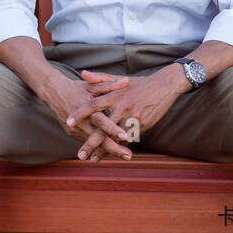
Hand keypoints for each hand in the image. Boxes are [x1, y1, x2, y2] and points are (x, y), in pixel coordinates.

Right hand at [42, 70, 132, 161]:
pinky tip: (114, 151)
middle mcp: (80, 121)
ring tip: (125, 156)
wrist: (53, 93)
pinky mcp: (72, 133)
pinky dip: (99, 147)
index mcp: (86, 108)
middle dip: (113, 149)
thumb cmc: (77, 87)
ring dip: (108, 150)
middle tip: (128, 156)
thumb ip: (109, 84)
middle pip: (97, 138)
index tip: (125, 137)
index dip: (112, 129)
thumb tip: (127, 81)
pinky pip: (88, 141)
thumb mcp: (93, 84)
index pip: (100, 121)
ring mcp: (74, 129)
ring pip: (93, 144)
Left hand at [67, 66, 185, 150]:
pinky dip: (120, 145)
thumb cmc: (140, 84)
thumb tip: (82, 73)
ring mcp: (134, 117)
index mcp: (115, 95)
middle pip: (103, 128)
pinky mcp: (143, 124)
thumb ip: (99, 79)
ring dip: (105, 150)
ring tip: (94, 159)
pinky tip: (112, 153)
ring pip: (116, 137)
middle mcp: (123, 107)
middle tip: (80, 155)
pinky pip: (129, 138)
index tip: (68, 122)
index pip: (93, 105)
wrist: (164, 86)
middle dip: (91, 143)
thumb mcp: (120, 79)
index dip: (80, 113)